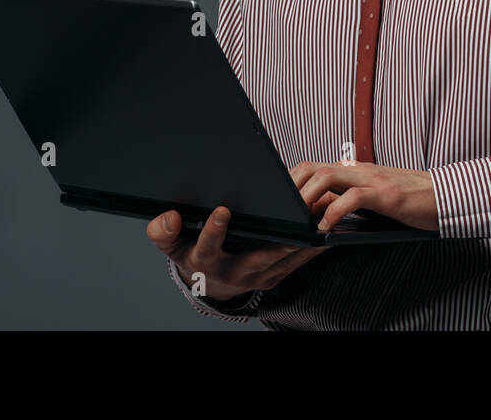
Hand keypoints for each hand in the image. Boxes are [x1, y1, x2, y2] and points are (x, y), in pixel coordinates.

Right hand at [147, 205, 328, 302]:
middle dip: (275, 243)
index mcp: (206, 261)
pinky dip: (311, 247)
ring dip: (302, 243)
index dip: (213, 231)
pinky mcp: (274, 276)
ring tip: (320, 222)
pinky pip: (296, 263)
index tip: (221, 210)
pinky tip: (326, 231)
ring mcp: (256, 277)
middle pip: (256, 259)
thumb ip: (163, 231)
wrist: (209, 280)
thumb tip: (169, 217)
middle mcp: (233, 272)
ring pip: (283, 261)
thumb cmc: (190, 253)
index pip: (207, 247)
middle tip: (293, 225)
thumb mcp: (171, 243)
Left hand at [291, 161, 439, 231]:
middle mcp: (359, 170)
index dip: (292, 181)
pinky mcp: (386, 194)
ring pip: (327, 176)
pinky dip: (334, 211)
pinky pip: (353, 197)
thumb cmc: (410, 199)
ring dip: (307, 197)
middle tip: (282, 209)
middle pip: (313, 167)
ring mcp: (372, 180)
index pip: (313, 167)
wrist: (445, 195)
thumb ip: (346, 197)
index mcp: (354, 170)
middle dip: (292, 186)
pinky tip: (327, 227)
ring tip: (299, 217)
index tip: (278, 199)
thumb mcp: (372, 196)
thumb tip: (317, 209)